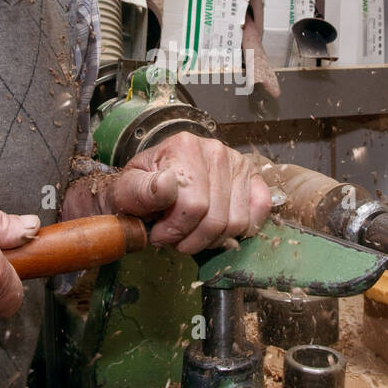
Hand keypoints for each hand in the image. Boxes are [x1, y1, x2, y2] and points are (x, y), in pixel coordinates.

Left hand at [95, 133, 270, 253]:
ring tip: (191, 233)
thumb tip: (167, 185)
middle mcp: (215, 150)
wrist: (153, 180)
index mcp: (184, 147)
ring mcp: (237, 163)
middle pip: (215, 218)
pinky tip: (218, 229)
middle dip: (191, 239)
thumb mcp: (128, 189)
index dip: (174, 231)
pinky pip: (260, 210)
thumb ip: (142, 190)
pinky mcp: (252, 177)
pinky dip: (241, 229)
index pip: (193, 206)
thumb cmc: (141, 187)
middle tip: (173, 239)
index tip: (158, 234)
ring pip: (236, 222)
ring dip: (211, 239)